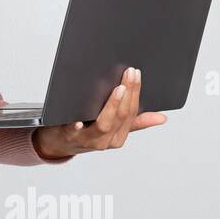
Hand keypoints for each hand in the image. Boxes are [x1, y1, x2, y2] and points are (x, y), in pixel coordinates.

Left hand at [32, 67, 166, 160]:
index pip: (132, 114)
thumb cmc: (86, 132)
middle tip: (129, 73)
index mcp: (118, 137)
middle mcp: (106, 141)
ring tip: (118, 89)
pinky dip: (77, 125)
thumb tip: (162, 117)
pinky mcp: (68, 137)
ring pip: (104, 124)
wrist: (58, 145)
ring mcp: (87, 139)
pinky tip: (79, 118)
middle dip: (128, 94)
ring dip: (112, 106)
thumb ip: (135, 122)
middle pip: (121, 117)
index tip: (136, 74)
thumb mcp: (113, 129)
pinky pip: (74, 131)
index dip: (136, 94)